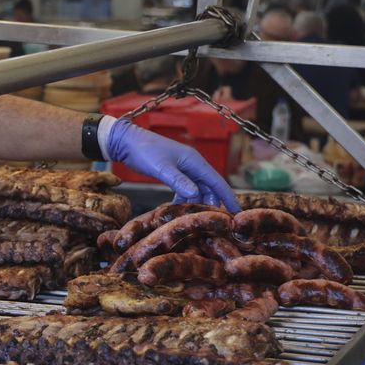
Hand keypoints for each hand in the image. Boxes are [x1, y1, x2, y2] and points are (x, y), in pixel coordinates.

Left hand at [105, 119, 239, 210]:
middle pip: (209, 188)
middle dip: (211, 204)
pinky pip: (186, 189)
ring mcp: (184, 168)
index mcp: (194, 161)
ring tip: (192, 219)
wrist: (127, 142)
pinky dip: (184, 199)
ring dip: (196, 203)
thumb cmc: (144, 151)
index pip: (217, 181)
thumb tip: (195, 194)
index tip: (237, 212)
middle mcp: (193, 165)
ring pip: (197, 190)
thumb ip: (178, 180)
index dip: (228, 197)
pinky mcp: (175, 173)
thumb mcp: (162, 167)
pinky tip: (178, 209)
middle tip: (213, 223)